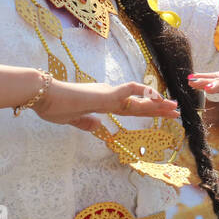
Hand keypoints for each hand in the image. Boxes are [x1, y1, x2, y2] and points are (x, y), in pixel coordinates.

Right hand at [32, 79, 178, 132]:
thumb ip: (86, 123)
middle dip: (157, 108)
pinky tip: (156, 96)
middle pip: (138, 103)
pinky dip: (144, 92)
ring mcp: (107, 94)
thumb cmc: (52, 106)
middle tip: (176, 110)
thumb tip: (98, 127)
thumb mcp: (71, 119)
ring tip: (174, 107)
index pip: (129, 108)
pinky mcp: (104, 94)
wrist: (42, 95)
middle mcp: (107, 95)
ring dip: (157, 102)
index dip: (145, 111)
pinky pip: (129, 90)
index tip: (159, 114)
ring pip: (139, 97)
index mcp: (100, 102)